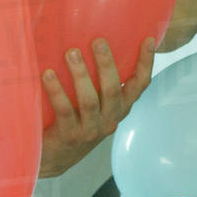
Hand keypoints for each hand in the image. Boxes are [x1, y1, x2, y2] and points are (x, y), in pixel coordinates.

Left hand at [38, 36, 154, 177]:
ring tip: (71, 53)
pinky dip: (56, 91)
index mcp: (120, 108)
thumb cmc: (76, 120)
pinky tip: (48, 74)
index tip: (147, 40)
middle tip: (97, 41)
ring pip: (89, 100)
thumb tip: (94, 39)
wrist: (55, 157)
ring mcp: (90, 130)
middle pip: (113, 90)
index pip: (140, 85)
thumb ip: (100, 81)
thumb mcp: (96, 102)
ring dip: (81, 74)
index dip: (146, 63)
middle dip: (106, 63)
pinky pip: (64, 110)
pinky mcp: (69, 136)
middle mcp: (109, 119)